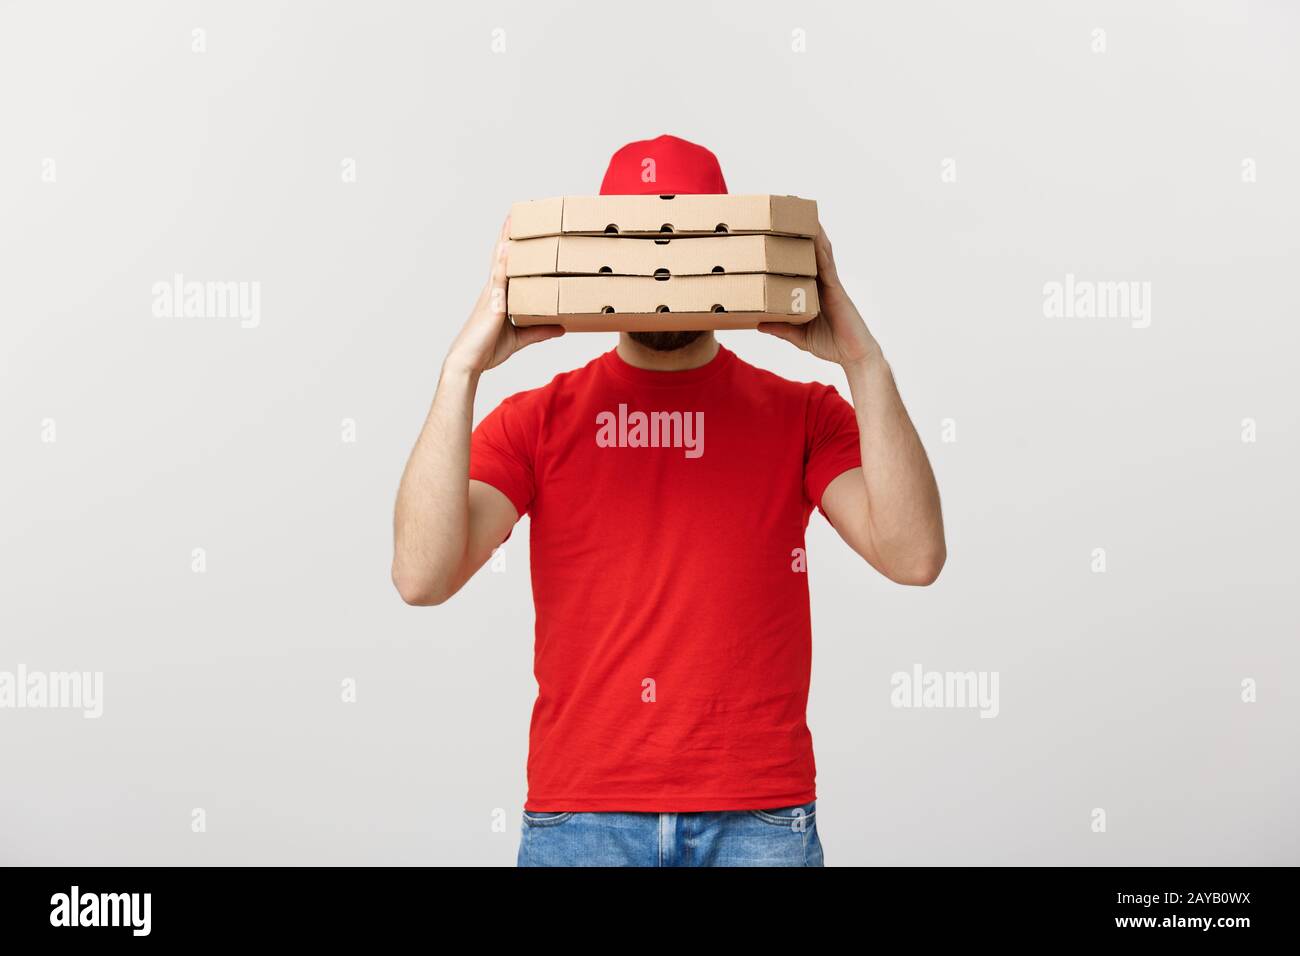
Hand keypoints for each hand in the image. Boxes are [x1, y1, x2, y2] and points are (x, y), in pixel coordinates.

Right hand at [446, 216, 563, 373]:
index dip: (511, 245)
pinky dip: (504, 263)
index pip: (507, 265)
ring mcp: (492, 294)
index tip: (519, 226)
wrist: (467, 363)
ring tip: (515, 218)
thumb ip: (540, 331)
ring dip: (507, 239)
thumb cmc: (486, 350)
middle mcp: (494, 290)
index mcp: (499, 296)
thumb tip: (562, 327)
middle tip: (520, 210)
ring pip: (501, 262)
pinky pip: (499, 279)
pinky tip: (509, 248)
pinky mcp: (492, 304)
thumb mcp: (520, 338)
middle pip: (503, 256)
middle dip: (510, 234)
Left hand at [757, 225, 880, 368]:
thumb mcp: (799, 336)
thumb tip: (758, 323)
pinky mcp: (836, 289)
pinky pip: (827, 265)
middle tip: (788, 211)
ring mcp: (830, 284)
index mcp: (814, 292)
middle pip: (810, 252)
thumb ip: (781, 328)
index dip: (792, 248)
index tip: (779, 232)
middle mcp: (822, 283)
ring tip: (801, 212)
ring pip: (820, 253)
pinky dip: (821, 249)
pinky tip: (815, 235)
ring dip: (812, 232)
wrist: (855, 356)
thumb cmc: (832, 345)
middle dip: (801, 232)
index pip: (801, 265)